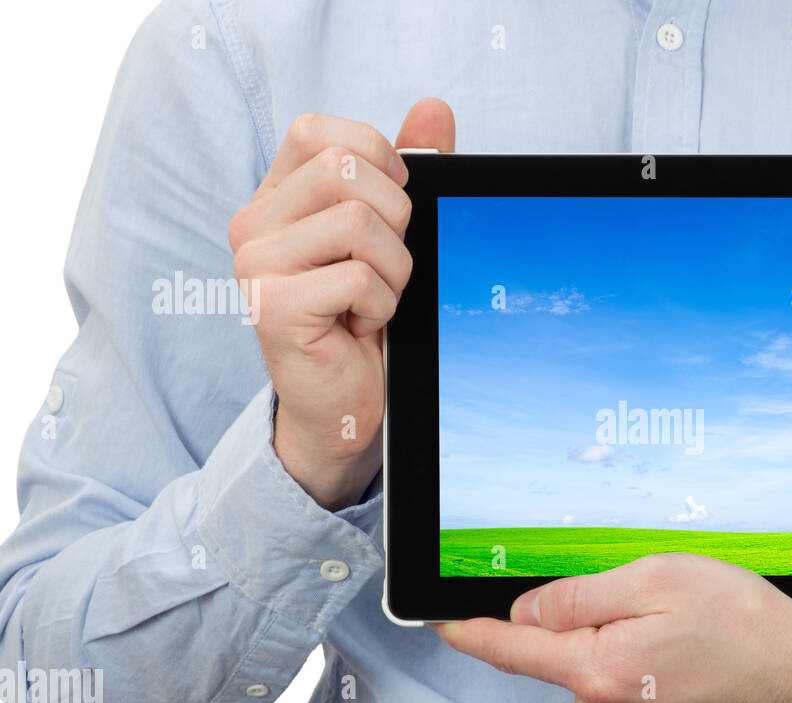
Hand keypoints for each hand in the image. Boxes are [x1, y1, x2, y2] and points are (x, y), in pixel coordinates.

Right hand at [228, 99, 454, 509]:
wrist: (345, 401)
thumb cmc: (363, 315)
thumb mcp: (391, 234)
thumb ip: (407, 169)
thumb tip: (434, 109)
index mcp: (275, 198)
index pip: (318, 133)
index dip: (374, 159)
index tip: (389, 210)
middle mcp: (253, 225)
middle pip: (346, 171)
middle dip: (395, 221)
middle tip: (383, 268)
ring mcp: (256, 267)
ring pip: (359, 223)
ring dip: (393, 270)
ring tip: (371, 300)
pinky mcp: (272, 309)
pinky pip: (359, 278)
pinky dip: (382, 305)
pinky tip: (360, 327)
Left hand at [432, 553, 791, 702]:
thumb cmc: (742, 623)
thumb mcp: (657, 579)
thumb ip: (580, 595)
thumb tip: (528, 608)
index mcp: (596, 672)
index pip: (509, 648)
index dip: (467, 628)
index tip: (433, 617)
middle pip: (553, 648)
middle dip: (579, 612)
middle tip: (641, 591)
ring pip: (586, 661)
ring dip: (611, 631)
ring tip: (674, 619)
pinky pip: (612, 677)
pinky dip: (630, 652)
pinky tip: (676, 642)